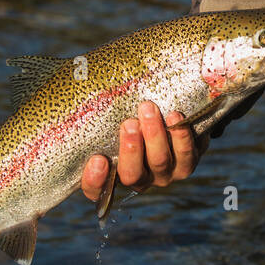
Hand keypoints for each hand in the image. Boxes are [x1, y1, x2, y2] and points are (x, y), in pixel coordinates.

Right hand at [80, 100, 208, 203]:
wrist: (172, 115)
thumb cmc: (131, 113)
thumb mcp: (113, 113)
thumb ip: (98, 107)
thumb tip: (76, 73)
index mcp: (113, 173)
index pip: (96, 190)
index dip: (95, 181)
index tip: (97, 159)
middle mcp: (139, 178)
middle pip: (132, 174)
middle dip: (131, 149)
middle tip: (129, 124)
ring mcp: (165, 173)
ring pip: (160, 162)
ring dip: (155, 136)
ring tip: (149, 109)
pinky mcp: (187, 162)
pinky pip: (187, 155)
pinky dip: (181, 136)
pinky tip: (175, 116)